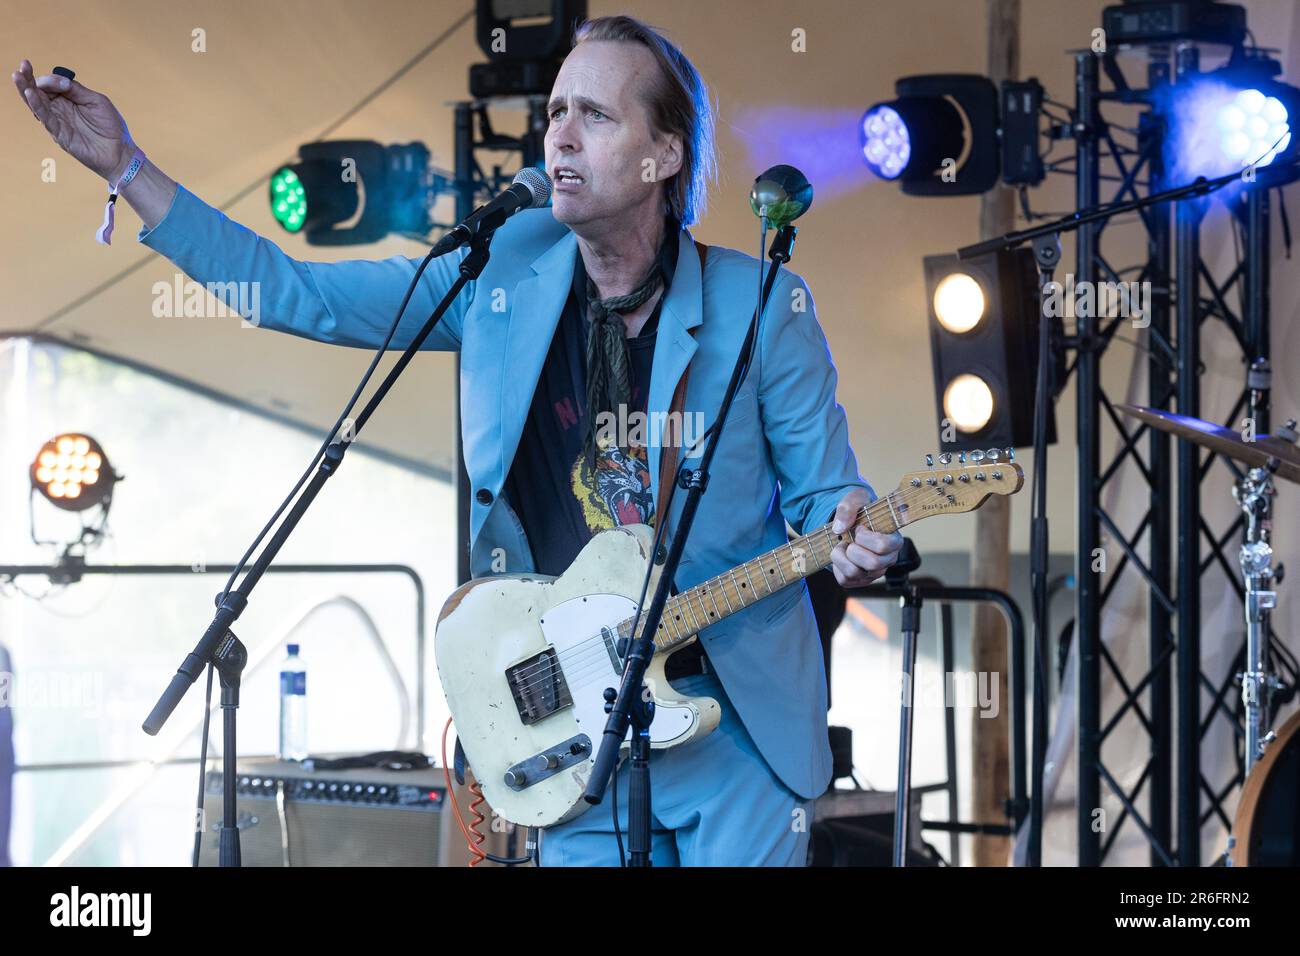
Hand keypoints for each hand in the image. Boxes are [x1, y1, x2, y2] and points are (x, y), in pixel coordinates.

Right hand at [12, 59, 134, 180]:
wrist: (121, 152)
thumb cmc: (110, 126)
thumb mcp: (96, 101)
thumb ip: (76, 90)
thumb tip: (59, 81)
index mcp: (68, 100)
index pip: (51, 85)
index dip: (51, 79)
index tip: (61, 82)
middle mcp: (59, 110)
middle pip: (38, 92)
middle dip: (28, 78)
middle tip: (23, 65)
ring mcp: (58, 122)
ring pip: (37, 104)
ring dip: (26, 89)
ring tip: (18, 76)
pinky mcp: (60, 135)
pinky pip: (46, 118)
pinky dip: (37, 105)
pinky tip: (30, 94)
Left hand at [829, 488, 903, 587]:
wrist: (851, 523)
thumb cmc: (860, 511)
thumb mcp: (855, 499)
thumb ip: (848, 507)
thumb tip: (839, 528)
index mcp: (894, 541)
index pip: (883, 546)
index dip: (865, 537)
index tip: (860, 528)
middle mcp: (887, 560)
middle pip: (872, 563)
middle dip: (853, 549)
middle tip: (850, 539)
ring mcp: (873, 573)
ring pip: (855, 573)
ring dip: (841, 556)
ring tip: (843, 545)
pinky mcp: (859, 580)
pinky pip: (844, 580)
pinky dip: (837, 566)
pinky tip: (841, 555)